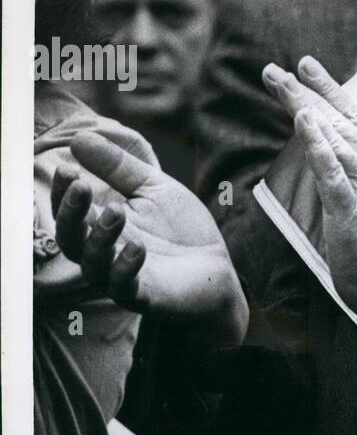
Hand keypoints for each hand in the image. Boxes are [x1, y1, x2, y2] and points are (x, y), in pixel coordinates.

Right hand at [51, 132, 247, 346]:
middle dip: (70, 213)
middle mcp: (103, 254)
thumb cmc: (180, 228)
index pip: (68, 211)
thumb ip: (118, 167)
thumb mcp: (153, 188)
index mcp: (100, 226)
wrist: (216, 267)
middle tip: (81, 186)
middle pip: (70, 239)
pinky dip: (125, 267)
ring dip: (99, 237)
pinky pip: (124, 287)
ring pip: (92, 265)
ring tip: (115, 211)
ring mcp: (121, 277)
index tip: (67, 167)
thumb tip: (79, 138)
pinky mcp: (144, 296)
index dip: (62, 192)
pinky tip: (136, 246)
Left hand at [262, 56, 356, 332]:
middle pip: (340, 121)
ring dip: (305, 106)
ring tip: (280, 84)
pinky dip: (318, 145)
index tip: (305, 67)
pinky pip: (333, 173)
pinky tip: (304, 121)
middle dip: (306, 91)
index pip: (356, 119)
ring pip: (335, 138)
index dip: (330, 91)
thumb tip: (334, 162)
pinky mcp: (354, 212)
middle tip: (275, 70)